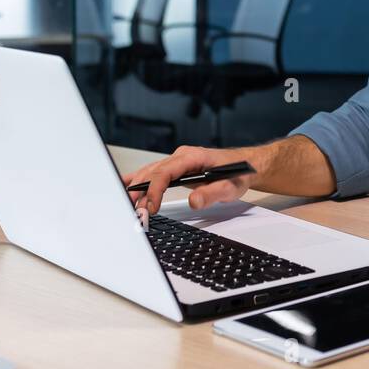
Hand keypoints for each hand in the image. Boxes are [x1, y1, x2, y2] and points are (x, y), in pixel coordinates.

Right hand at [121, 145, 256, 214]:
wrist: (245, 165)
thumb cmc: (238, 174)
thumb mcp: (230, 187)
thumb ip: (213, 193)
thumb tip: (193, 201)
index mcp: (192, 157)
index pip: (165, 172)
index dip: (155, 190)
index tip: (151, 207)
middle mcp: (181, 156)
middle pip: (152, 172)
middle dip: (140, 192)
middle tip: (133, 212)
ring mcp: (177, 161)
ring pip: (150, 173)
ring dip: (138, 189)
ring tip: (129, 207)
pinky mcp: (175, 168)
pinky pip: (153, 173)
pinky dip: (138, 180)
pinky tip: (123, 185)